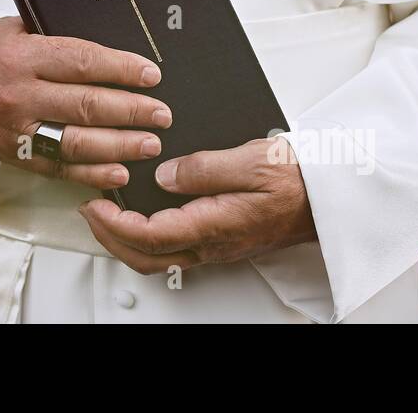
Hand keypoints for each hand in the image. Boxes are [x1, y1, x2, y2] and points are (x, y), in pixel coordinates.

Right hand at [0, 16, 172, 190]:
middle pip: (85, 105)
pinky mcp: (15, 156)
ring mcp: (16, 131)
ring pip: (76, 142)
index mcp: (21, 56)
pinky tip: (120, 171)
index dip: (121, 69)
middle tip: (162, 114)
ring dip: (120, 145)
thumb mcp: (20, 29)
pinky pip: (59, 169)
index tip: (151, 75)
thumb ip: (61, 40)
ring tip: (151, 143)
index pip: (82, 62)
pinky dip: (92, 173)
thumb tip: (117, 52)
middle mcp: (18, 95)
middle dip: (131, 110)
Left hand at [78, 136, 315, 272]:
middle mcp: (213, 244)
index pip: (150, 236)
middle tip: (89, 212)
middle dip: (109, 238)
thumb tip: (165, 175)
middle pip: (147, 257)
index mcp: (215, 225)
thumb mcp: (250, 159)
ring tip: (107, 214)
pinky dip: (147, 237)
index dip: (115, 224)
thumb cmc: (295, 178)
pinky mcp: (222, 240)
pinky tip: (143, 217)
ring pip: (160, 257)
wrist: (327, 195)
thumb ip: (204, 168)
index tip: (95, 204)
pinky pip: (176, 250)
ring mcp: (217, 246)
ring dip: (126, 240)